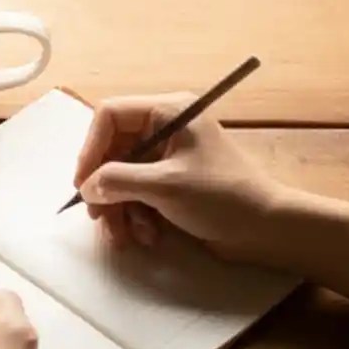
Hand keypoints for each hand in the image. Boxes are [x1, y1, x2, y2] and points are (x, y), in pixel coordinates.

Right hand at [73, 92, 289, 264]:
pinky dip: (136, 215)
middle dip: (105, 188)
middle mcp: (165, 127)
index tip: (84, 182)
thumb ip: (118, 181)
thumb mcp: (164, 187)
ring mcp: (167, 156)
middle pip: (112, 150)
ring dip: (120, 209)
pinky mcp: (171, 182)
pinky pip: (137, 193)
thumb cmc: (220, 197)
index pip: (110, 115)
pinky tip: (148, 235)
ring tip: (126, 237)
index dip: (91, 148)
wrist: (264, 228)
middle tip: (98, 217)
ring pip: (121, 176)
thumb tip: (86, 188)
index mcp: (168, 112)